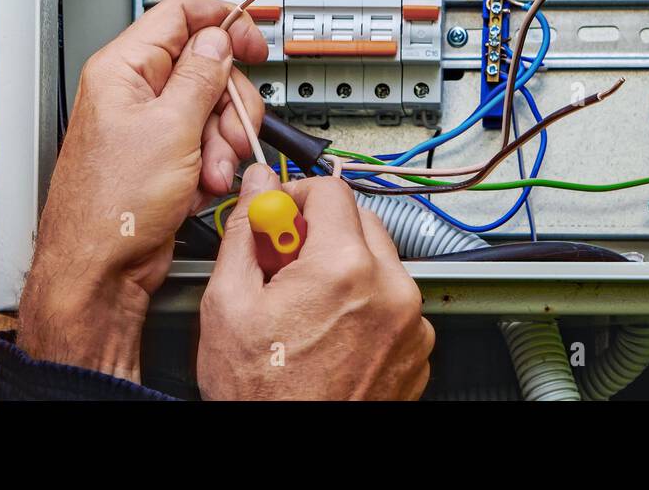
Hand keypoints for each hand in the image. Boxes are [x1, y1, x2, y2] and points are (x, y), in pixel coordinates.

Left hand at [19, 0, 267, 381]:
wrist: (102, 268)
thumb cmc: (112, 205)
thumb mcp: (172, 127)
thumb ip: (201, 75)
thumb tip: (218, 38)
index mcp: (123, 69)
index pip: (179, 15)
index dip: (223, 21)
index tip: (256, 39)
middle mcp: (133, 92)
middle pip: (206, 67)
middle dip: (229, 103)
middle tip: (231, 130)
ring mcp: (149, 126)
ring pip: (212, 108)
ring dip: (224, 141)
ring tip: (211, 171)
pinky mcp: (163, 157)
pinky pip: (206, 143)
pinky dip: (213, 165)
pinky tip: (199, 186)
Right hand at [198, 165, 433, 399]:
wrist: (295, 461)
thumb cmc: (263, 397)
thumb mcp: (228, 305)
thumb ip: (244, 233)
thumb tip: (256, 188)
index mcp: (344, 268)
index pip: (330, 190)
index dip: (296, 196)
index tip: (279, 216)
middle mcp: (391, 290)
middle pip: (360, 222)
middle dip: (321, 233)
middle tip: (285, 265)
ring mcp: (412, 322)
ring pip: (379, 263)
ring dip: (345, 270)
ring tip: (306, 310)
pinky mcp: (419, 349)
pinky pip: (394, 303)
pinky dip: (366, 305)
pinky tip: (331, 334)